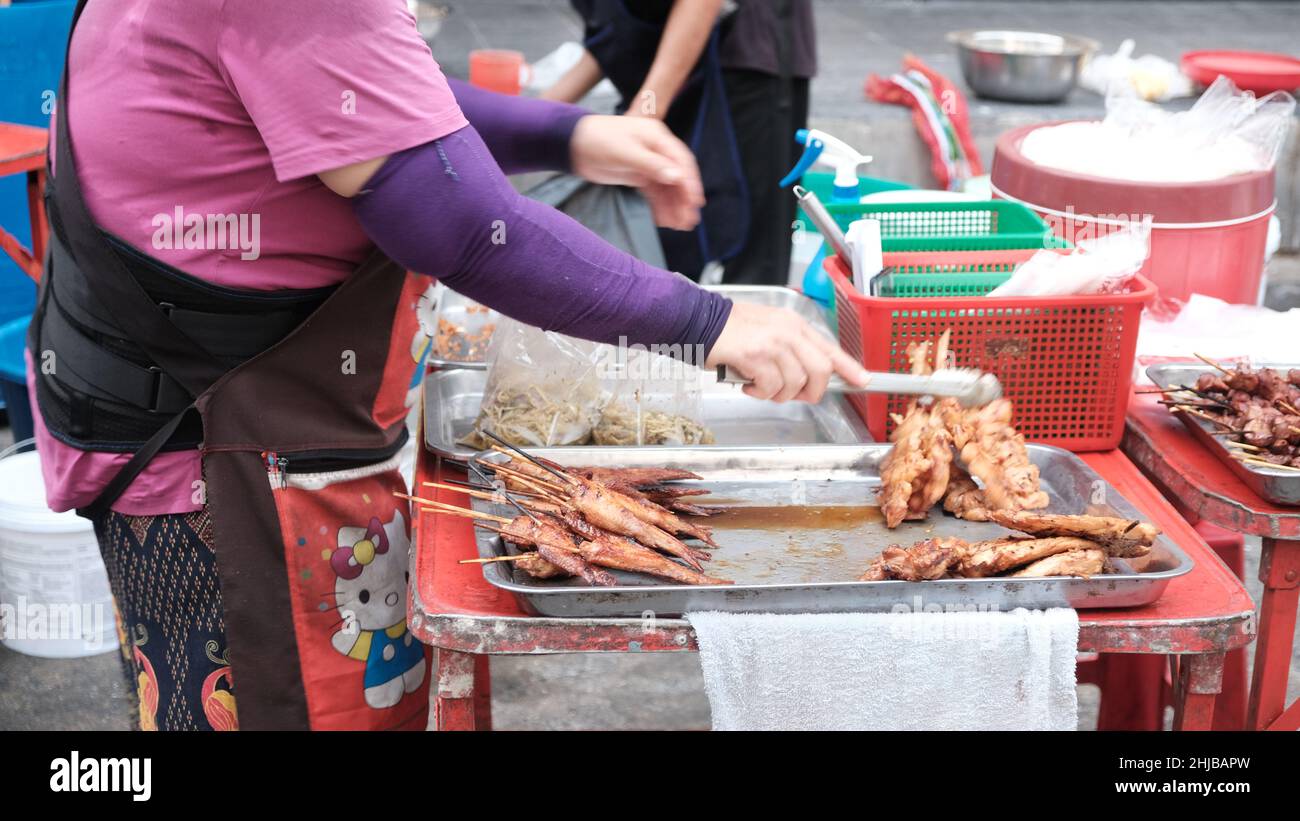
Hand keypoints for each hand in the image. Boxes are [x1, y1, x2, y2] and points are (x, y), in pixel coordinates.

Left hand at [569, 115, 702, 230]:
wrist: (575, 144)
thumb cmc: (599, 139)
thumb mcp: (626, 152)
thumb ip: (652, 165)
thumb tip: (676, 177)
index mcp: (658, 138)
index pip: (681, 161)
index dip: (690, 182)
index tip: (695, 201)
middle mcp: (657, 151)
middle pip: (677, 176)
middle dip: (684, 198)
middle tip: (689, 220)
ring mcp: (648, 164)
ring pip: (667, 188)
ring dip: (674, 206)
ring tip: (680, 225)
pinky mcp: (639, 176)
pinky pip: (654, 193)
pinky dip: (660, 206)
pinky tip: (665, 221)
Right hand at [705, 303, 870, 403]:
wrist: (701, 321)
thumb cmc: (731, 328)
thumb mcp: (769, 329)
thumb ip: (790, 347)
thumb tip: (805, 375)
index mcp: (795, 325)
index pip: (829, 348)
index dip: (849, 367)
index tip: (863, 380)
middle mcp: (789, 332)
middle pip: (820, 370)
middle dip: (812, 391)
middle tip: (795, 396)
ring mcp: (774, 343)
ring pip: (795, 383)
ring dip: (778, 394)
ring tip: (761, 387)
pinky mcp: (756, 355)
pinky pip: (771, 386)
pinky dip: (760, 393)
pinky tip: (748, 386)